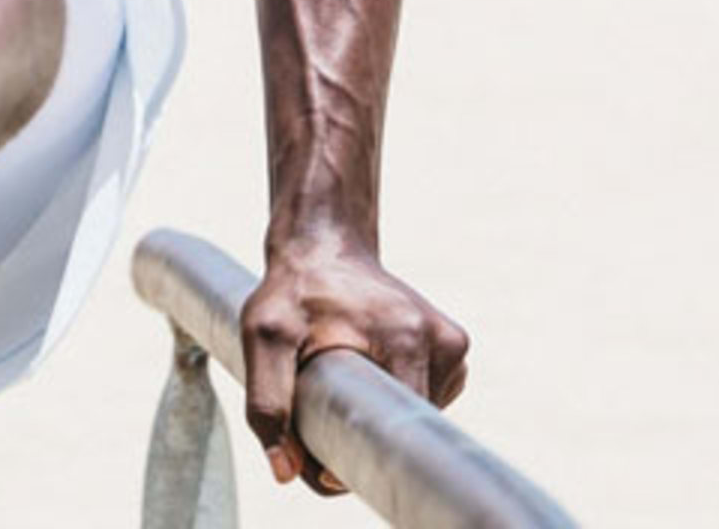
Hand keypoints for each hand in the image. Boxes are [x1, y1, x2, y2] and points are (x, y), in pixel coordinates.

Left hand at [240, 235, 468, 497]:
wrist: (323, 246)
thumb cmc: (292, 291)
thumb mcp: (265, 337)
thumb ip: (268, 405)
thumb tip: (286, 472)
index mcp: (409, 340)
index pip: (398, 431)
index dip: (362, 456)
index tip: (330, 453)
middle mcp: (444, 344)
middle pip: (408, 430)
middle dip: (365, 437)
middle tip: (324, 408)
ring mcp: (454, 346)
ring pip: (416, 418)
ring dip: (379, 415)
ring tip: (346, 378)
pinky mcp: (452, 349)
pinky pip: (424, 399)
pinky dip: (393, 397)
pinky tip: (369, 370)